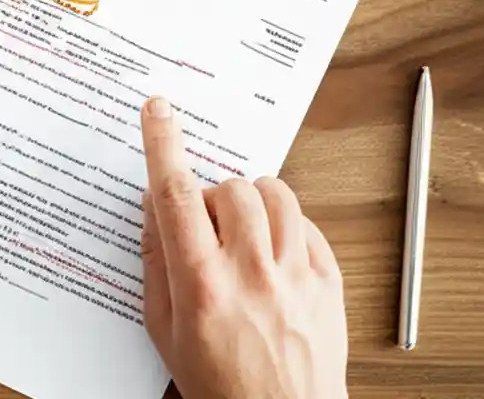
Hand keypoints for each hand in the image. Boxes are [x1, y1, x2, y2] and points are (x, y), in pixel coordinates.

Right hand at [139, 96, 347, 398]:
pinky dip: (284, 222)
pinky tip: (270, 249)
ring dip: (250, 200)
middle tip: (206, 226)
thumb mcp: (163, 330)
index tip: (157, 111)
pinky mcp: (328, 278)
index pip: (177, 194)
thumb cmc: (220, 384)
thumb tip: (155, 210)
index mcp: (201, 283)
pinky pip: (305, 221)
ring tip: (240, 230)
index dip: (163, 144)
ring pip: (274, 193)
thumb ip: (157, 263)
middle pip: (229, 188)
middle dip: (212, 196)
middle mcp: (250, 271)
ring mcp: (295, 273)